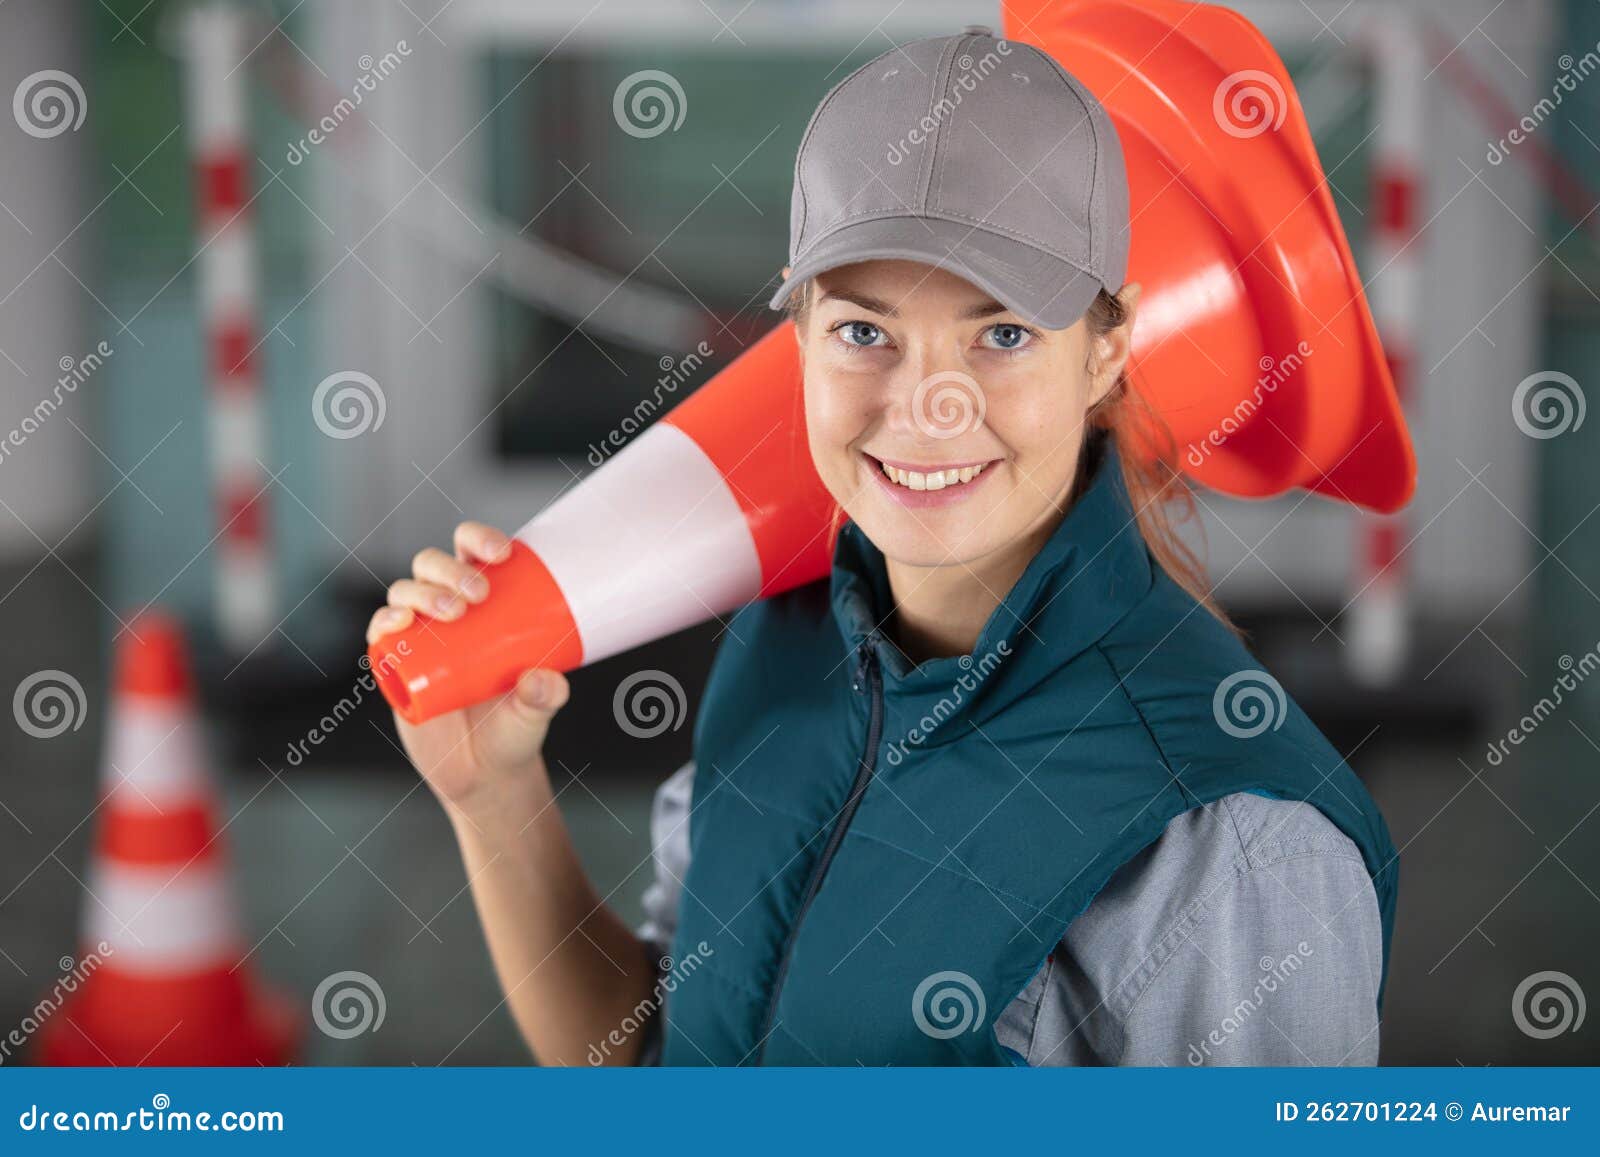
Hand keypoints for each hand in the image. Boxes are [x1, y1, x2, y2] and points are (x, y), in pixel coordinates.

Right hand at [368, 521, 569, 817]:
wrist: (483, 773)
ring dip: (424, 591)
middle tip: (478, 594)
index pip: (474, 552)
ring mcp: (418, 634)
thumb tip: (541, 680)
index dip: (480, 539)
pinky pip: (380, 630)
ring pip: (406, 590)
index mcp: (486, 602)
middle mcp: (447, 609)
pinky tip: (400, 623)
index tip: (503, 554)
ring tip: (451, 612)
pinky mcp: (393, 661)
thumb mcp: (536, 713)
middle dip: (452, 569)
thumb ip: (544, 697)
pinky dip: (385, 620)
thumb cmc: (514, 730)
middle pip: (434, 565)